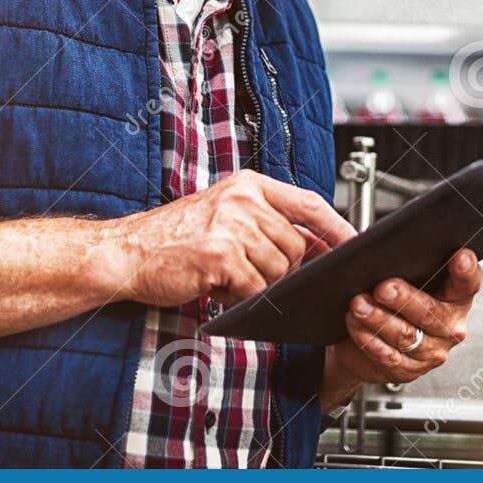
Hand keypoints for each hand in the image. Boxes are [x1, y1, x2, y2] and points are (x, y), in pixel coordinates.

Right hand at [111, 170, 355, 306]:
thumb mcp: (224, 217)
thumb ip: (267, 224)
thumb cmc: (173, 239)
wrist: (126, 252)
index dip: (337, 227)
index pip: (310, 204)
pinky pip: (255, 288)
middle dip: (284, 271)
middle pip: (297, 246)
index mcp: (248, 186)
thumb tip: (317, 247)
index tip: (355, 246)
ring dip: (259, 285)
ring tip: (228, 279)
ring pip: (278, 270)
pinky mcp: (221, 254)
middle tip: (251, 276)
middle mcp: (243, 200)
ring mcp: (232, 225)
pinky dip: (242, 297)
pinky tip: (219, 288)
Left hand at [328, 248, 481, 389]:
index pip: (467, 284)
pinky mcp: (408, 370)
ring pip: (406, 335)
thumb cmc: (388, 302)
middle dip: (404, 298)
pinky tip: (355, 324)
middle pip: (430, 312)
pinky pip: (388, 355)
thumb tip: (371, 245)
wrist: (364, 343)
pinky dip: (368, 338)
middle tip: (383, 287)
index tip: (459, 256)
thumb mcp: (398, 278)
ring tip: (358, 304)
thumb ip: (397, 262)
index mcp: (456, 299)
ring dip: (378, 318)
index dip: (466, 271)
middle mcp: (450, 327)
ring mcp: (431, 352)